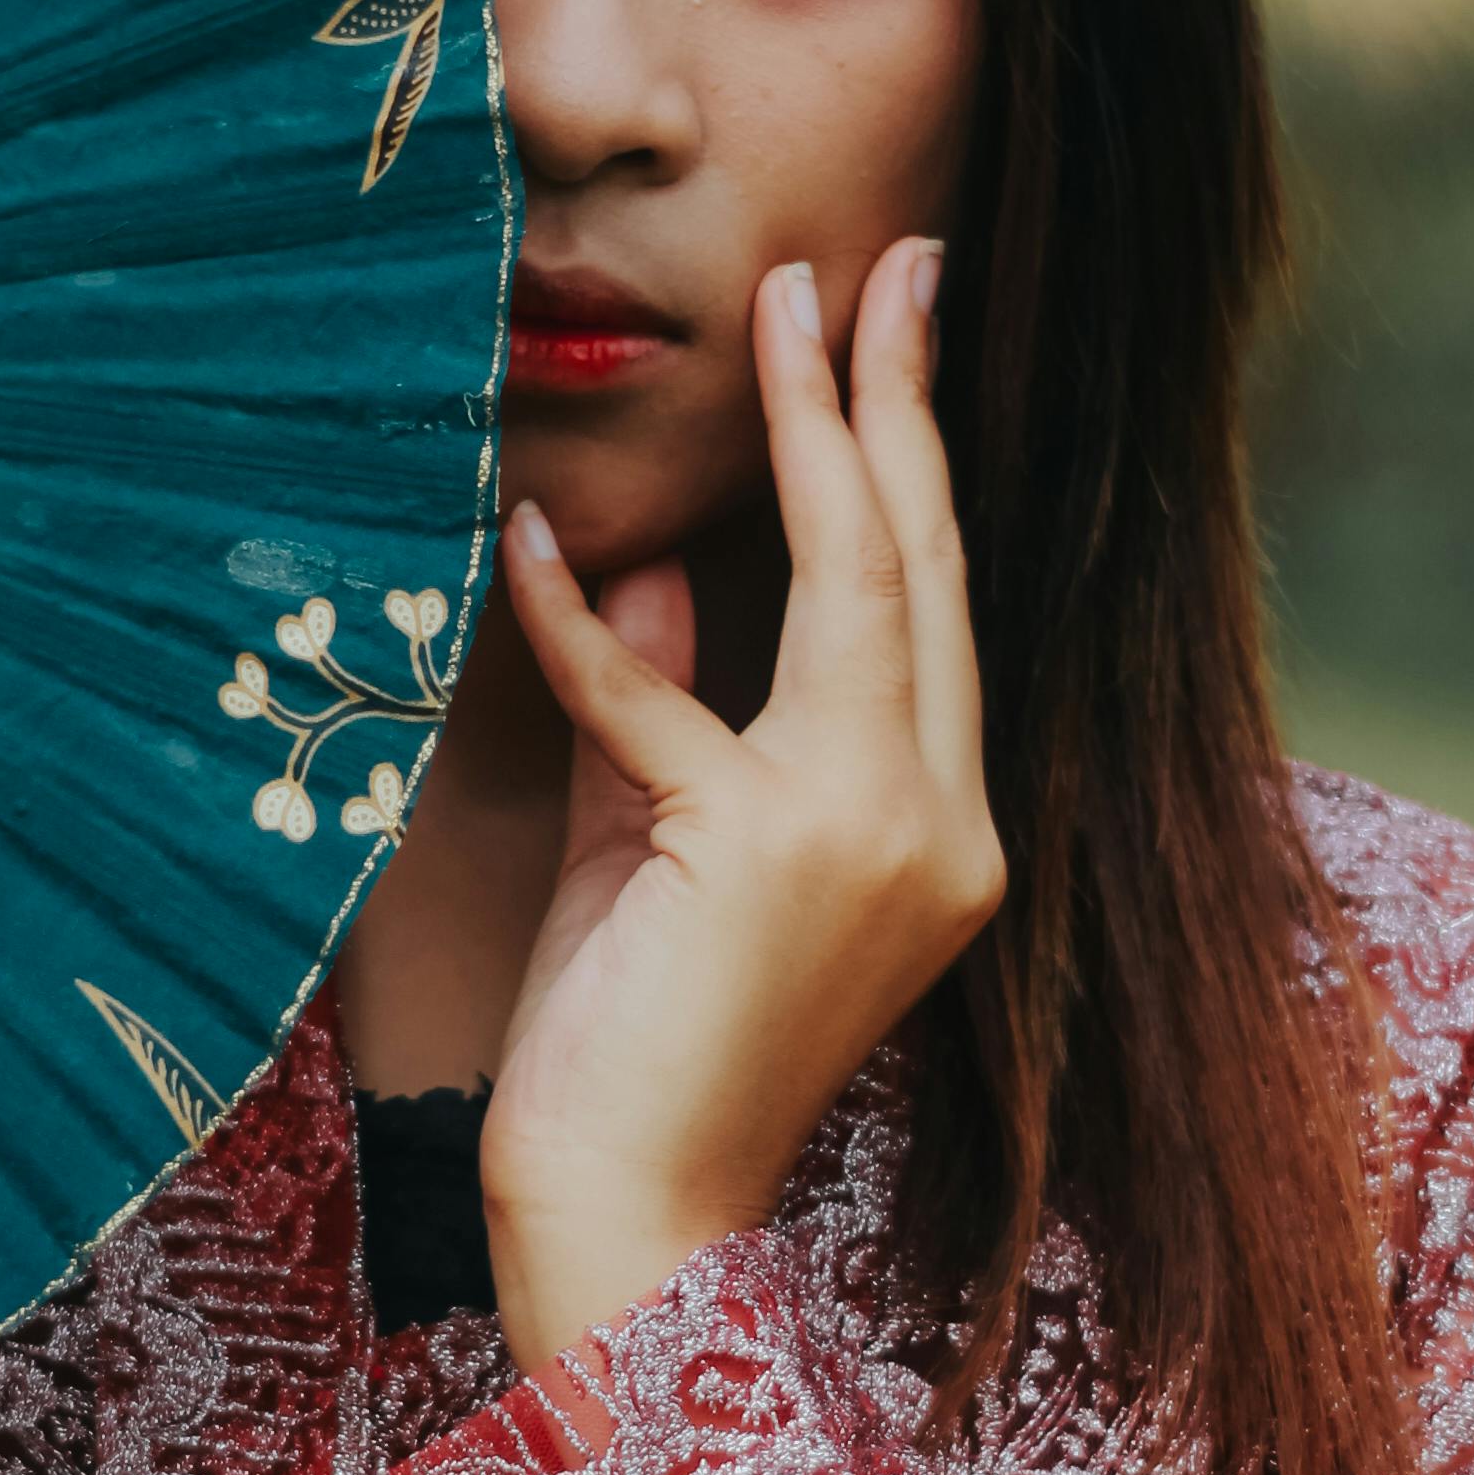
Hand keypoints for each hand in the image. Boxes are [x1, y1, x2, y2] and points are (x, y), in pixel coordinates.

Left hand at [479, 236, 1003, 1374]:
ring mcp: (873, 836)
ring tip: (795, 304)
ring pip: (860, 587)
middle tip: (885, 261)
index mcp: (942, 828)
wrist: (627, 1214)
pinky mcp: (762, 851)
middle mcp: (941, 824)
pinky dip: (587, 619)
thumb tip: (666, 572)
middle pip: (930, 567)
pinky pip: (665, 697)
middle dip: (900, 399)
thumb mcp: (665, 840)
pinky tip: (531, 532)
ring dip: (816, 432)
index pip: (940, 609)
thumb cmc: (639, 1041)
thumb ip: (677, 704)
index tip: (899, 326)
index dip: (914, 461)